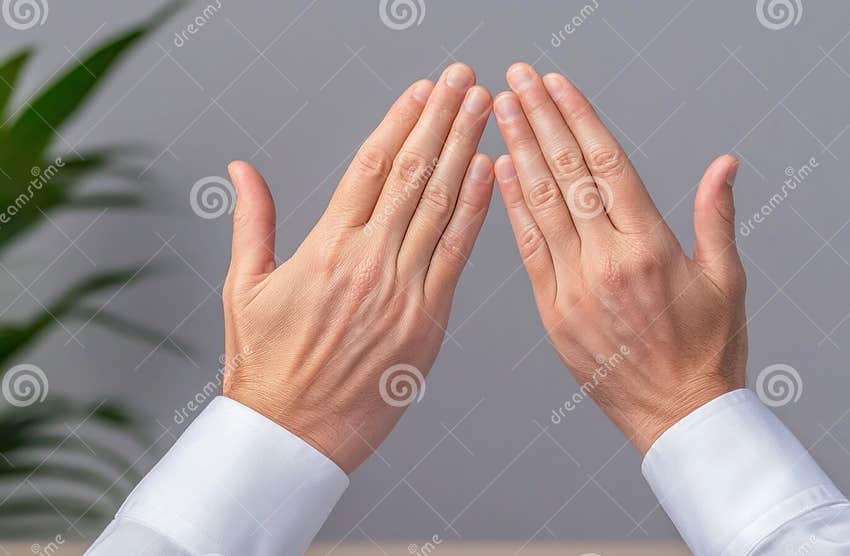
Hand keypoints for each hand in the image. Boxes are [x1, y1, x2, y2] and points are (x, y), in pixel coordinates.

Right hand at [220, 63, 492, 472]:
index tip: (423, 90)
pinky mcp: (428, 320)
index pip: (369, 167)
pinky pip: (457, 254)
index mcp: (324, 248)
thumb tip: (242, 168)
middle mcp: (368, 261)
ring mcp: (402, 290)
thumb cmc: (266, 366)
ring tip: (485, 110)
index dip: (400, 122)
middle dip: (443, 120)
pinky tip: (489, 173)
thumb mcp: (243, 287)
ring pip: (440, 205)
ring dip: (467, 150)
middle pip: (413, 174)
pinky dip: (475, 211)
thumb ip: (251, 221)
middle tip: (466, 79)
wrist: (293, 434)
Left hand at [492, 64, 746, 453]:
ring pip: (540, 206)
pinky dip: (512, 208)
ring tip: (499, 110)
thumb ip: (716, 216)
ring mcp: (576, 288)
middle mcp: (609, 261)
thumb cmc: (708, 349)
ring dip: (517, 151)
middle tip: (515, 79)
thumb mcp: (727, 279)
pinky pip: (528, 250)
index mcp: (652, 247)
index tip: (556, 84)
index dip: (578, 118)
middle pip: (567, 176)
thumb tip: (724, 162)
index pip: (607, 165)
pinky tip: (498, 170)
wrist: (678, 416)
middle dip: (539, 120)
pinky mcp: (553, 313)